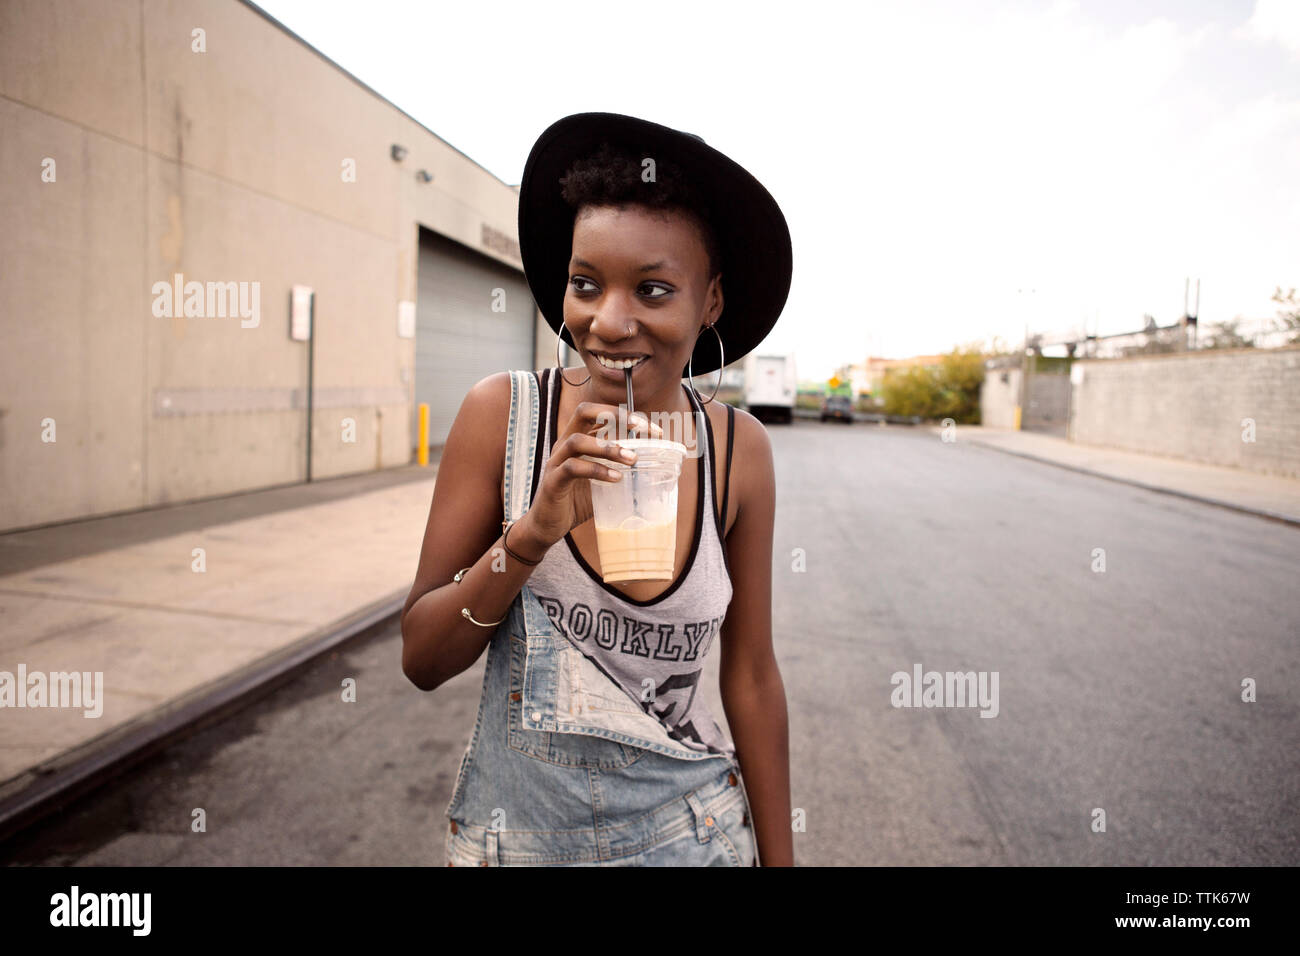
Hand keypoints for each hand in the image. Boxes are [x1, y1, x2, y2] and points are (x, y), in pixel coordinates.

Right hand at [523, 401, 661, 548]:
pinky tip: (615, 478)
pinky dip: (596, 470)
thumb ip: (619, 468)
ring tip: (632, 458)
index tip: (654, 431)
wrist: (547, 526)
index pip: (600, 413)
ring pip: (578, 440)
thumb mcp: (602, 479)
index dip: (628, 415)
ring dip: (608, 447)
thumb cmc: (576, 500)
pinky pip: (573, 468)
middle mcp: (564, 444)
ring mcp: (556, 461)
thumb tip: (653, 466)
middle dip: (616, 415)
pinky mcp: (552, 482)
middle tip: (642, 429)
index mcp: (577, 439)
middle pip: (584, 412)